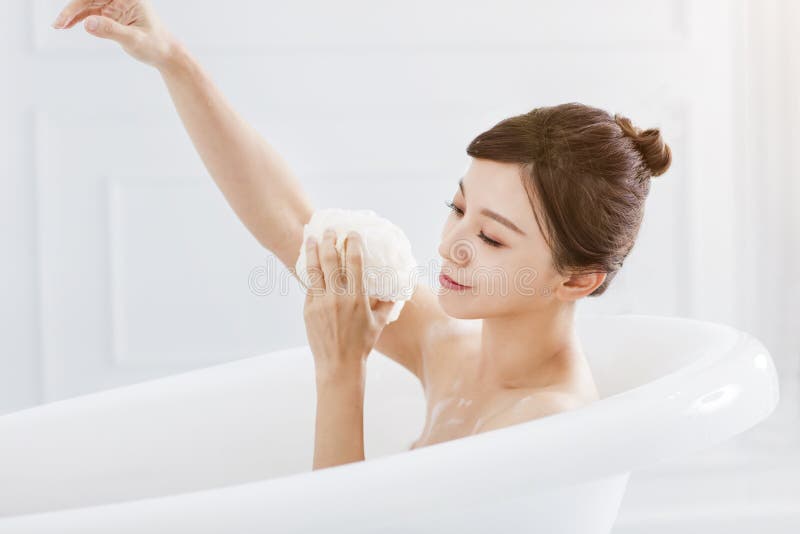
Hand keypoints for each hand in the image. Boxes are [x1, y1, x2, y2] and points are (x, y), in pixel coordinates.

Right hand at [51, 0, 179, 68]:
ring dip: (73, 14)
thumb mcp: (134, 40)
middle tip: (58, 24)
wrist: (166, 54)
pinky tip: (67, 25)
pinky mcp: (113, 14)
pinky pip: (91, 12)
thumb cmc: (156, 45)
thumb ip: (111, 31)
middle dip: (72, 9)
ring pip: (88, 5)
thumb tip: (88, 23)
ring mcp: (116, 5)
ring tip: (59, 25)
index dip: (79, 4)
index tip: (67, 16)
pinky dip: (79, 18)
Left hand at [303, 228, 394, 378]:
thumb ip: (387, 304)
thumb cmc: (362, 344)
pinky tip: (309, 264)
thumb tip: (397, 291)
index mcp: (357, 298)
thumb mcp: (379, 323)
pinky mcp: (308, 309)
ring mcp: (320, 303)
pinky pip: (309, 286)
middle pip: (331, 261)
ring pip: (314, 270)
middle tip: (329, 231)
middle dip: (329, 242)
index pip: (355, 263)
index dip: (353, 245)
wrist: (339, 365)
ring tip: (310, 239)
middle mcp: (337, 298)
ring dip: (312, 251)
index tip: (352, 234)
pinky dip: (310, 273)